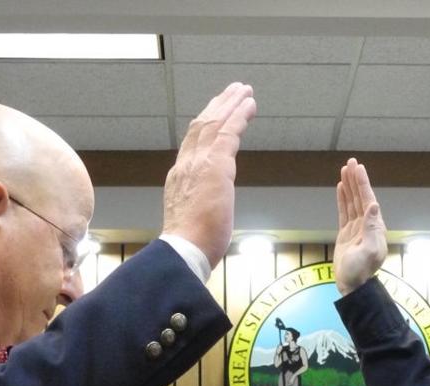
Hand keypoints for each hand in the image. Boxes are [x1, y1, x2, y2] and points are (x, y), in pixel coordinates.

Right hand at [162, 82, 256, 269]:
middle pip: (202, 125)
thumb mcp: (190, 221)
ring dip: (231, 104)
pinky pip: (229, 132)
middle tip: (232, 91)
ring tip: (244, 91)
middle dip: (218, 106)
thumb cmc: (190, 247)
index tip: (215, 112)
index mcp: (179, 178)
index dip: (204, 125)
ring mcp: (199, 162)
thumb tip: (207, 214)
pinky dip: (240, 116)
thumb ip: (198, 208)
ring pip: (215, 123)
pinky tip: (250, 105)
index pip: (192, 144)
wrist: (183, 250)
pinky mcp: (216, 165)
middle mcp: (186, 164)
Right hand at [335, 158, 387, 293]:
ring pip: (352, 202)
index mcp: (375, 227)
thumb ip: (372, 228)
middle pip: (360, 197)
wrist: (352, 285)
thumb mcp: (369, 250)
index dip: (363, 183)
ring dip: (349, 186)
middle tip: (351, 162)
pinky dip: (343, 199)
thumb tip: (374, 206)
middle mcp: (367, 225)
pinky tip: (341, 188)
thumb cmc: (361, 271)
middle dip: (356, 180)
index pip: (368, 200)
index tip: (358, 167)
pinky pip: (344, 212)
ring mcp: (356, 229)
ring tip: (345, 170)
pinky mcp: (346, 233)